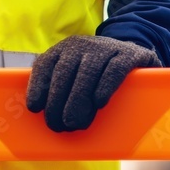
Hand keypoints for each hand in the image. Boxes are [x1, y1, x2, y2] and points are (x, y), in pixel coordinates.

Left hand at [26, 35, 161, 131]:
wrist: (134, 54)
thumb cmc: (97, 74)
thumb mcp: (76, 75)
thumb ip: (60, 88)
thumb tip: (41, 113)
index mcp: (64, 49)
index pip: (45, 64)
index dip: (38, 85)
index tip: (35, 107)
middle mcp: (83, 44)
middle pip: (65, 71)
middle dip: (58, 101)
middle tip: (58, 125)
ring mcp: (107, 47)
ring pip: (88, 71)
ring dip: (79, 99)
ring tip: (75, 122)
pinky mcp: (130, 54)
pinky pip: (115, 68)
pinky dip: (105, 85)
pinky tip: (99, 102)